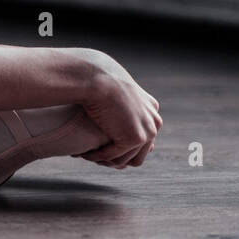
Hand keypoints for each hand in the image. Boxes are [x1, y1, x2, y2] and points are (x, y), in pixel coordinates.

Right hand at [69, 48, 161, 167]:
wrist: (97, 78)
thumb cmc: (99, 80)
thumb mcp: (114, 90)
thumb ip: (118, 102)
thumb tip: (109, 113)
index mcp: (151, 108)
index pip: (143, 136)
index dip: (124, 145)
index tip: (103, 146)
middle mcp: (154, 121)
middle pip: (139, 152)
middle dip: (118, 157)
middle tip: (96, 156)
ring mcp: (147, 131)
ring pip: (128, 158)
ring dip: (107, 160)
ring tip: (89, 157)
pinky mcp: (135, 138)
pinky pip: (115, 155)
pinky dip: (99, 157)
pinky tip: (85, 154)